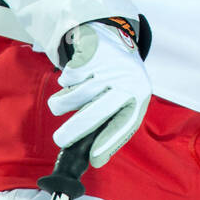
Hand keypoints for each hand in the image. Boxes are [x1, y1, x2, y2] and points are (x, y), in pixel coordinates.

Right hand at [47, 20, 151, 168]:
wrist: (114, 38)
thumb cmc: (118, 81)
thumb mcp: (124, 99)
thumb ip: (112, 126)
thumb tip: (97, 160)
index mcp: (139, 95)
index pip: (126, 123)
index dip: (109, 143)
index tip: (94, 159)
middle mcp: (126, 80)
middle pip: (96, 112)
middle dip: (74, 131)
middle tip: (60, 140)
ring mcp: (108, 65)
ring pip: (75, 95)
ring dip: (63, 103)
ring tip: (65, 102)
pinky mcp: (92, 52)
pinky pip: (68, 77)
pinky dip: (66, 82)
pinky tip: (76, 77)